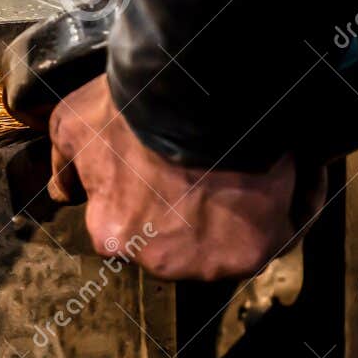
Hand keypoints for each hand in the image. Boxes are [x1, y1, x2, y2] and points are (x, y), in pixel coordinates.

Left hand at [47, 75, 298, 280]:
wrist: (195, 94)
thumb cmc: (133, 108)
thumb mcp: (74, 125)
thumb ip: (65, 164)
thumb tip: (63, 189)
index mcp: (113, 235)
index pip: (128, 225)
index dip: (149, 190)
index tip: (168, 165)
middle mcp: (157, 261)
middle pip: (180, 237)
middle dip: (192, 206)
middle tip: (211, 160)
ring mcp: (207, 263)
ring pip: (230, 236)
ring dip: (241, 207)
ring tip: (253, 160)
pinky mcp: (255, 252)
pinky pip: (281, 230)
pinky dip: (292, 200)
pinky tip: (294, 167)